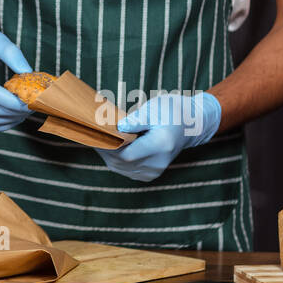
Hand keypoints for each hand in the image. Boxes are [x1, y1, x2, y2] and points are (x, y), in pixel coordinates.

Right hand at [0, 13, 32, 131]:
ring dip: (9, 120)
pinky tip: (12, 117)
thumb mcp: (0, 41)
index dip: (11, 101)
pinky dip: (0, 124)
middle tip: (33, 107)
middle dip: (14, 111)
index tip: (30, 101)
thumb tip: (30, 75)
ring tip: (25, 111)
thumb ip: (15, 56)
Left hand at [94, 91, 221, 180]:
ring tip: (99, 138)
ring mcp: (155, 171)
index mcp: (161, 145)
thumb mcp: (154, 108)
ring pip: (121, 168)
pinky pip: (126, 170)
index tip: (96, 134)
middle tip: (92, 133)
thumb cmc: (172, 111)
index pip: (126, 154)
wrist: (191, 125)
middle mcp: (158, 162)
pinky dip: (115, 160)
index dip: (108, 147)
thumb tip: (118, 129)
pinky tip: (111, 146)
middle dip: (105, 149)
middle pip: (121, 162)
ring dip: (107, 154)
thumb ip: (136, 120)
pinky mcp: (150, 174)